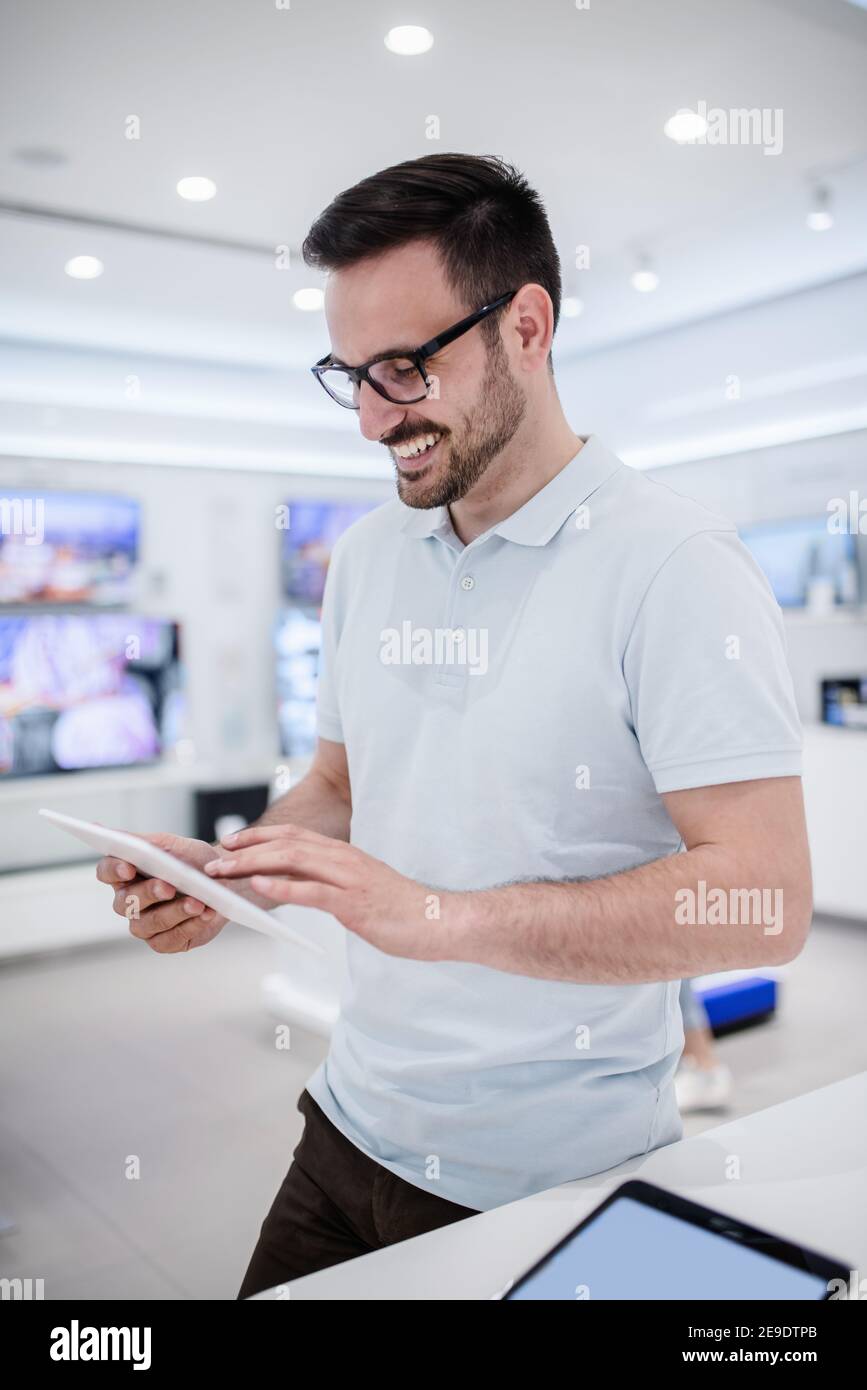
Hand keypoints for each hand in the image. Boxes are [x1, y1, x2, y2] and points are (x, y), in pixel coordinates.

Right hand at [96, 833, 228, 953]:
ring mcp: (145, 924)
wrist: (225, 881)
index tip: (129, 866)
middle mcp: (129, 902)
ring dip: (175, 912)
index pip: (106, 872)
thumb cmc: (192, 861)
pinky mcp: (165, 942)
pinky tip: (205, 914)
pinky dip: (190, 926)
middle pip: (126, 902)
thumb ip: (139, 840)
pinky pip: (170, 939)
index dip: (114, 870)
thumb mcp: (169, 844)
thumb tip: (100, 829)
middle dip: (149, 893)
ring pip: (149, 923)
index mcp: (125, 875)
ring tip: (198, 902)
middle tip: (169, 886)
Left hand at [204, 824, 451, 960]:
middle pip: (286, 843)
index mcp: (343, 854)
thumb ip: (332, 883)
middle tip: (215, 858)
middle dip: (245, 849)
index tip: (231, 841)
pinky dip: (283, 887)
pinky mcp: (355, 903)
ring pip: (293, 861)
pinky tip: (260, 887)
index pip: (294, 835)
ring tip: (225, 870)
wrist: (440, 921)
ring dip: (253, 864)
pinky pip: (313, 892)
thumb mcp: (360, 889)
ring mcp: (349, 879)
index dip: (259, 836)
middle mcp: (343, 859)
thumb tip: (302, 885)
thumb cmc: (402, 910)